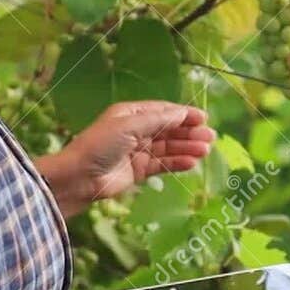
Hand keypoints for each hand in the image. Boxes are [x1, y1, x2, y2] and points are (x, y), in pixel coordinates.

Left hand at [35, 101, 215, 215]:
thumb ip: (158, 120)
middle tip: (210, 137)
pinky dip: (177, 163)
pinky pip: (162, 165)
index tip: (204, 118)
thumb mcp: (129, 126)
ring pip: (168, 148)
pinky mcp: (138, 171)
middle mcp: (135, 131)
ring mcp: (137, 151)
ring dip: (187, 148)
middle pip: (168, 130)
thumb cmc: (100, 145)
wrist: (79, 177)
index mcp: (131, 114)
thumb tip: (182, 113)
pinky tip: (192, 163)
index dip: (184, 114)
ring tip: (205, 150)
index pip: (163, 111)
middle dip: (189, 132)